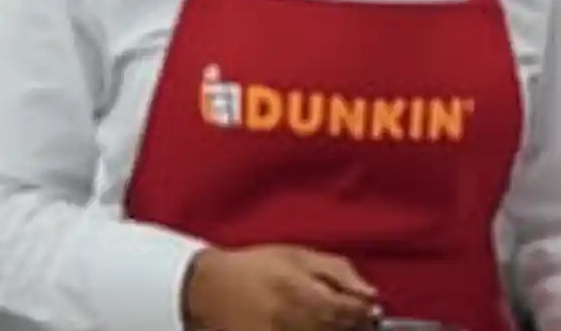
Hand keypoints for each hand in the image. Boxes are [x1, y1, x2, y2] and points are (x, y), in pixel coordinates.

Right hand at [184, 246, 377, 330]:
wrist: (207, 289)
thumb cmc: (254, 268)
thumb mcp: (296, 255)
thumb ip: (338, 271)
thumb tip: (372, 295)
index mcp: (300, 291)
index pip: (352, 312)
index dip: (364, 312)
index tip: (365, 310)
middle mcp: (292, 320)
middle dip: (351, 326)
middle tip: (343, 318)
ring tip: (321, 321)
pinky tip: (305, 327)